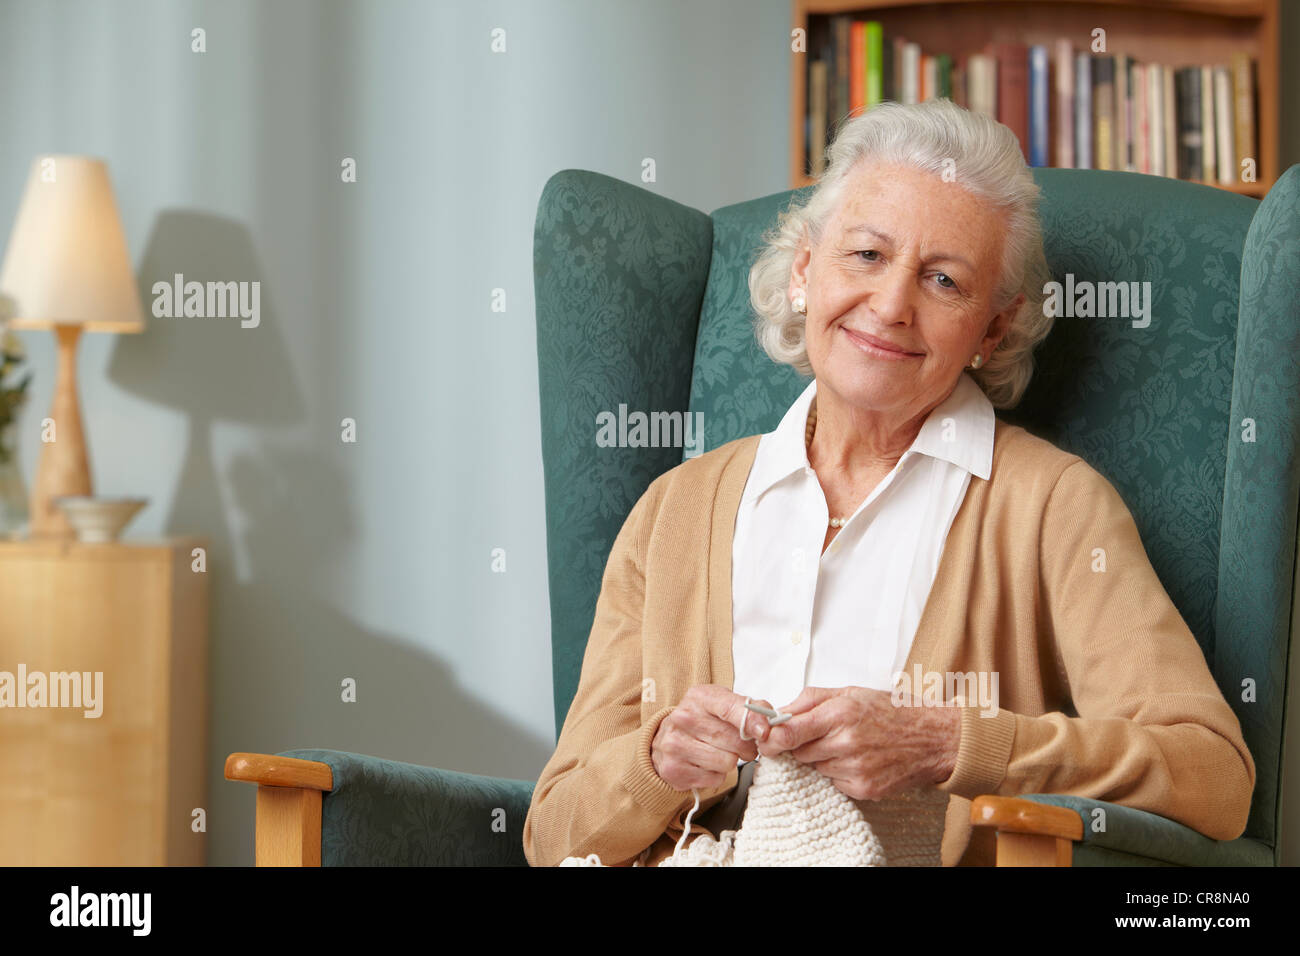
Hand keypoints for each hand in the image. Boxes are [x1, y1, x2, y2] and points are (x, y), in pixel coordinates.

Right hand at [651, 685, 776, 791]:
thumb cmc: (703, 720)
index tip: (764, 732)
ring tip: (720, 752)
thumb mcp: (724, 703)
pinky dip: (716, 774)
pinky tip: (706, 763)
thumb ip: (751, 708)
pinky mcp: (674, 770)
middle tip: (741, 745)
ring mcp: (675, 745)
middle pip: (735, 741)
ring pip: (727, 762)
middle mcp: (683, 719)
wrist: (667, 738)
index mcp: (699, 697)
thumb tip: (769, 724)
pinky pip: (714, 779)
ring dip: (730, 761)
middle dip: (746, 746)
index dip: (752, 720)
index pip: (730, 708)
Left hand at [755, 686, 960, 799]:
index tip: (767, 739)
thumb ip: (809, 700)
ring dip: (823, 758)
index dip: (772, 738)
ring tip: (848, 744)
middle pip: (799, 753)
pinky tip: (859, 759)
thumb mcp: (849, 692)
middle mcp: (845, 743)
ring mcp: (855, 769)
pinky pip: (833, 782)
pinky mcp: (863, 788)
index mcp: (839, 714)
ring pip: (815, 768)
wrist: (931, 737)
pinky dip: (839, 772)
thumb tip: (779, 712)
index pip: (789, 733)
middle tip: (823, 734)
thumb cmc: (890, 711)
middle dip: (803, 744)